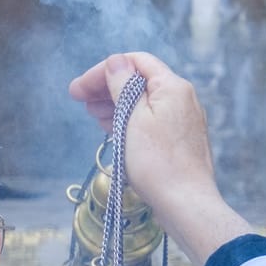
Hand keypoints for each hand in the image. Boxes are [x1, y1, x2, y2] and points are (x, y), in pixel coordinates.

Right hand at [69, 51, 250, 264]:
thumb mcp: (133, 118)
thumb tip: (116, 61)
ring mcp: (183, 120)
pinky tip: (113, 127)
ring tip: (92, 113)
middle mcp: (182, 98)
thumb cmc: (157, 162)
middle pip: (140, 81)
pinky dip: (130, 120)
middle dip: (107, 87)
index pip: (136, 62)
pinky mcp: (180, 140)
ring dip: (116, 104)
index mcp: (172, 86)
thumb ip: (123, 85)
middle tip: (79, 99)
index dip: (104, 70)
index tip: (80, 88)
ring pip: (144, 102)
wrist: (185, 204)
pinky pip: (151, 120)